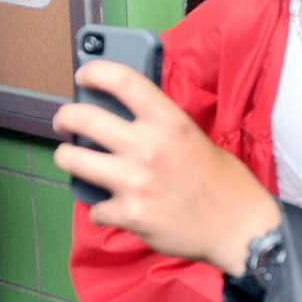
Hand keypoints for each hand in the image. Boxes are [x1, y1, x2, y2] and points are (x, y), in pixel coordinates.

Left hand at [52, 60, 279, 276]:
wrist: (238, 228)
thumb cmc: (222, 182)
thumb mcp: (195, 138)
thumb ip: (160, 128)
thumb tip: (124, 121)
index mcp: (168, 122)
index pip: (123, 81)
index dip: (95, 72)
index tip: (84, 76)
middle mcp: (147, 147)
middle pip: (84, 119)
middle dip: (65, 118)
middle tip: (64, 123)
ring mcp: (135, 182)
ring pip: (73, 161)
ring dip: (67, 159)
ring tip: (72, 160)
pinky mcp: (130, 214)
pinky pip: (95, 208)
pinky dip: (101, 210)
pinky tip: (113, 209)